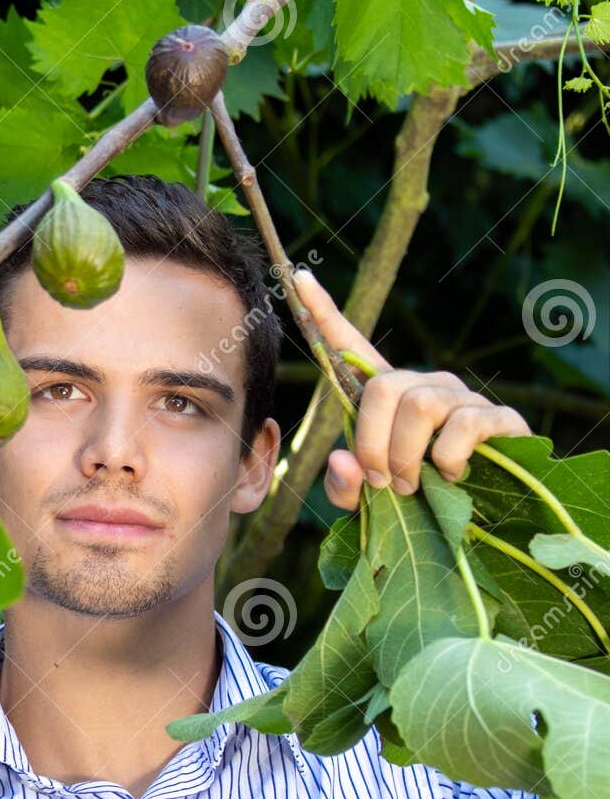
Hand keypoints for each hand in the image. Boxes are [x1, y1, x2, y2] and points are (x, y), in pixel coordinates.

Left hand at [292, 269, 531, 510]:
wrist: (486, 519)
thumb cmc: (420, 501)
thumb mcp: (370, 500)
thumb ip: (344, 485)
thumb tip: (342, 460)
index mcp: (388, 398)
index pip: (351, 345)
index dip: (324, 313)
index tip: (299, 278)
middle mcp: (424, 386)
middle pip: (382, 387)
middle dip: (371, 443)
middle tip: (384, 482)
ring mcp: (462, 397)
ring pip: (418, 406)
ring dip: (407, 456)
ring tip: (413, 486)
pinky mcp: (499, 416)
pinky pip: (463, 425)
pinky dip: (448, 459)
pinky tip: (453, 476)